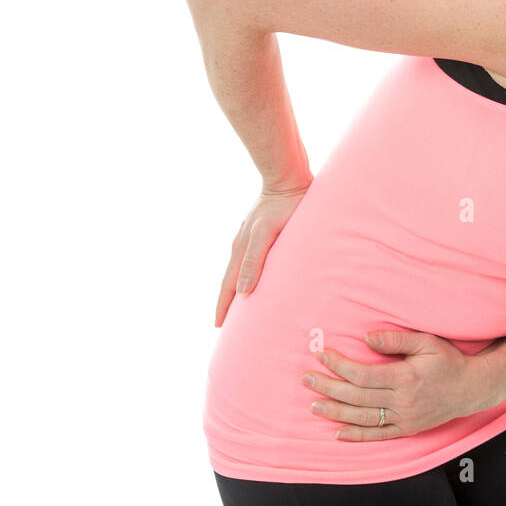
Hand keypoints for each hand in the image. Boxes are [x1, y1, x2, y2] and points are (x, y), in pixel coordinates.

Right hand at [214, 180, 311, 326]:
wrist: (287, 180)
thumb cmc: (282, 207)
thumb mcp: (266, 234)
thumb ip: (254, 260)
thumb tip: (242, 292)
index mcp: (241, 249)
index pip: (229, 285)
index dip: (224, 306)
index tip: (218, 326)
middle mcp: (241, 245)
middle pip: (231, 279)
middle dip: (227, 301)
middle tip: (225, 323)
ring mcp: (249, 237)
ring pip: (240, 269)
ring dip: (237, 288)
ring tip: (238, 304)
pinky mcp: (260, 231)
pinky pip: (250, 258)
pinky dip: (248, 273)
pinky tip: (255, 275)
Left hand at [301, 331, 497, 439]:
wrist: (472, 388)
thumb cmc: (449, 361)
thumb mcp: (427, 342)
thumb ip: (396, 340)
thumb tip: (366, 338)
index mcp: (405, 377)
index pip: (363, 374)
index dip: (339, 365)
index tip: (322, 355)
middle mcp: (403, 400)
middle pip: (357, 396)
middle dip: (328, 387)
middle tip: (307, 378)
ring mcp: (405, 417)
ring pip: (363, 418)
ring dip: (336, 412)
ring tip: (314, 405)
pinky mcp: (408, 428)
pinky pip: (379, 435)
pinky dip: (357, 436)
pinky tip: (339, 433)